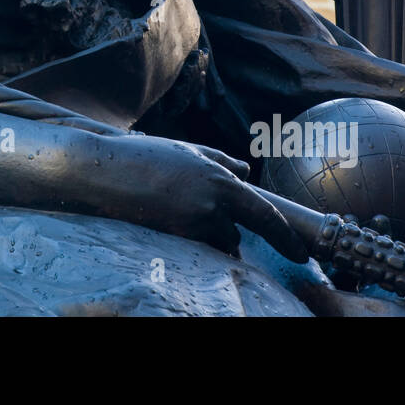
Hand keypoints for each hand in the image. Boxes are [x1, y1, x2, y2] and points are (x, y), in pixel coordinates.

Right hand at [102, 133, 307, 263]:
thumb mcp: (189, 151)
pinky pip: (193, 245)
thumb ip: (222, 162)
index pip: (265, 215)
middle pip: (235, 234)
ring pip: (214, 241)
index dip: (286, 237)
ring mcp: (192, 224)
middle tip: (198, 215)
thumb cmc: (145, 155)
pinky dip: (189, 237)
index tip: (300, 253)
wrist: (104, 170)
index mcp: (221, 180)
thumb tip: (247, 172)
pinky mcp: (173, 237)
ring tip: (175, 210)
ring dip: (206, 234)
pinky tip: (167, 217)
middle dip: (225, 229)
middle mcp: (212, 205)